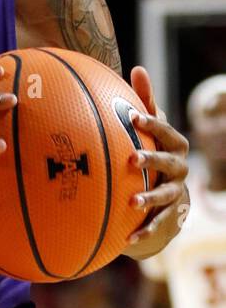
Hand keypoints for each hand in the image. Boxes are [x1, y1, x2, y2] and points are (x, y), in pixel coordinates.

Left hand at [124, 66, 189, 257]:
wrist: (168, 186)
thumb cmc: (153, 147)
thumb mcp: (149, 126)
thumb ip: (144, 101)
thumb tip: (137, 67)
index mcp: (175, 146)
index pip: (166, 132)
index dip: (152, 123)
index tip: (132, 117)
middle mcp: (180, 169)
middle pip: (170, 163)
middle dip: (153, 160)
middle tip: (132, 159)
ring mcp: (176, 193)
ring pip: (166, 196)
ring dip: (150, 199)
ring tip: (132, 203)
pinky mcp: (169, 215)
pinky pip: (158, 224)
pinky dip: (145, 232)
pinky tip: (128, 240)